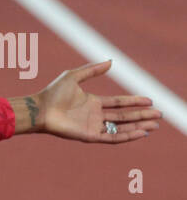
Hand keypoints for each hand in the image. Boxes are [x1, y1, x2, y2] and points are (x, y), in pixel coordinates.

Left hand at [35, 60, 160, 142]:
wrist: (40, 109)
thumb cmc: (53, 93)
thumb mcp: (74, 76)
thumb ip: (92, 70)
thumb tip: (111, 61)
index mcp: (93, 102)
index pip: (119, 103)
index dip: (134, 102)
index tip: (150, 100)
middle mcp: (95, 115)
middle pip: (124, 116)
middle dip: (142, 115)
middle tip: (159, 115)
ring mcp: (93, 126)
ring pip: (121, 128)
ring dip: (138, 126)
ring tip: (154, 125)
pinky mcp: (89, 136)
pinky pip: (112, 137)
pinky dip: (127, 136)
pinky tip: (140, 132)